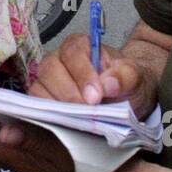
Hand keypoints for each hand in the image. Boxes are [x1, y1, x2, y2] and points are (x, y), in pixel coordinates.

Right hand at [30, 32, 154, 115]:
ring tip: (77, 121)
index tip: (95, 96)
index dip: (82, 74)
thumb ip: (126, 76)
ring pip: (39, 88)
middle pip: (50, 70)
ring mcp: (47, 80)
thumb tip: (108, 84)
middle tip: (86, 112)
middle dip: (68, 94)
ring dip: (56, 107)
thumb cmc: (125, 83)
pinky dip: (47, 117)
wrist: (125, 99)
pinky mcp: (41, 100)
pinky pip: (36, 107)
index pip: (73, 53)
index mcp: (80, 46)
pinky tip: (63, 125)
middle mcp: (58, 59)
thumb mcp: (135, 78)